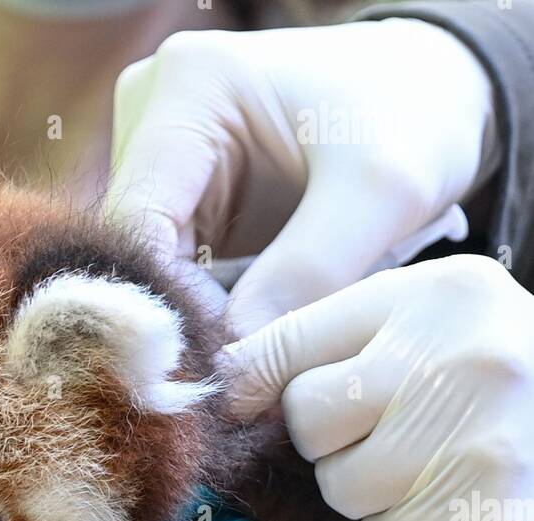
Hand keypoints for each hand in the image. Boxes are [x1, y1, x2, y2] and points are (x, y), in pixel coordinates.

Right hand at [108, 20, 497, 333]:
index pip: (138, 226)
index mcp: (189, 87)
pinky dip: (212, 313)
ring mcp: (161, 154)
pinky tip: (248, 341)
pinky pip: (175, 273)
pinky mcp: (181, 194)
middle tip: (238, 383)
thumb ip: (307, 276)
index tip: (224, 367)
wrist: (435, 92)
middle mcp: (152, 113)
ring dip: (198, 323)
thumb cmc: (414, 118)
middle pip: (136, 253)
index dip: (168, 308)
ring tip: (251, 365)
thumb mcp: (380, 194)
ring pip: (150, 272)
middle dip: (184, 323)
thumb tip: (234, 366)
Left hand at [226, 255, 533, 520]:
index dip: (261, 381)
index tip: (245, 403)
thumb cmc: (510, 395)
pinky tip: (463, 515)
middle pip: (308, 421)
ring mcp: (482, 441)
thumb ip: (338, 338)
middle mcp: (465, 356)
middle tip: (405, 440)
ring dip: (378, 498)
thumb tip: (226, 376)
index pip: (292, 339)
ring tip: (443, 475)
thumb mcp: (441, 329)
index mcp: (445, 294)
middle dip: (338, 444)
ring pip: (343, 489)